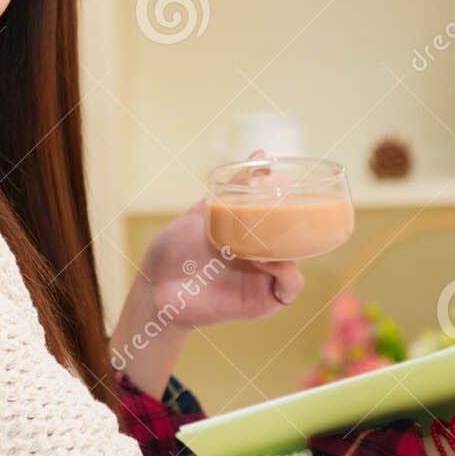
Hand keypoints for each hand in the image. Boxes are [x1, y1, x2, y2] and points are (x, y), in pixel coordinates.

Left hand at [138, 149, 304, 330]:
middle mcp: (259, 255)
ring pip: (297, 260)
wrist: (155, 289)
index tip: (291, 186)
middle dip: (299, 223)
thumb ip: (228, 190)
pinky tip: (264, 262)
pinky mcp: (262, 301)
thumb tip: (259, 154)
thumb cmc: (173, 251)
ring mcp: (262, 278)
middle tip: (290, 207)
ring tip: (268, 238)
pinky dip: (286, 273)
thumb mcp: (201, 214)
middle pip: (294, 238)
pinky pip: (290, 288)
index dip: (292, 204)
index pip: (281, 218)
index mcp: (247, 234)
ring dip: (291, 248)